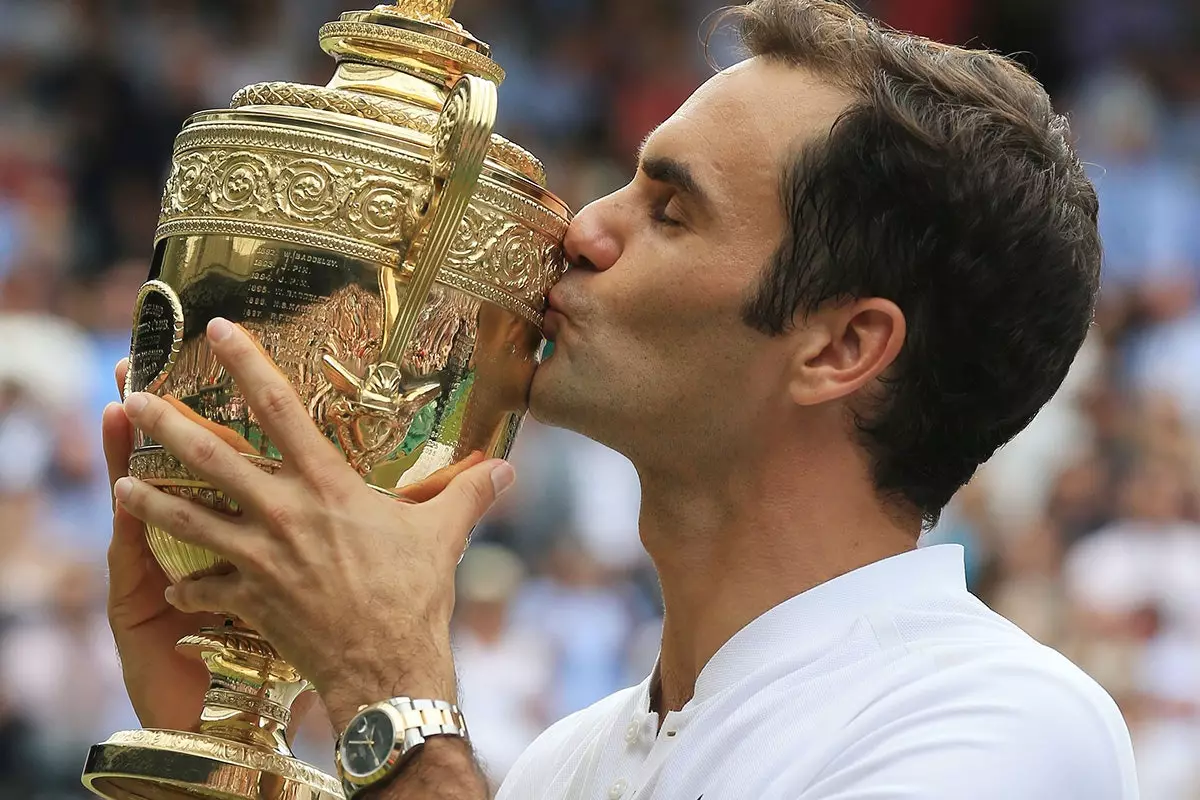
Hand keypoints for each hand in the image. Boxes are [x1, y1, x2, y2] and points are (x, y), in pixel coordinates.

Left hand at [113, 318, 514, 730]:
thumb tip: (509, 469)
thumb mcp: (445, 535)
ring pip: (188, 520)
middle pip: (212, 458)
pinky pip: (206, 589)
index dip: (246, 363)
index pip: (279, 409)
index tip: (218, 330)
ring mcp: (260, 557)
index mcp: (327, 485)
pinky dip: (189, 587)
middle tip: (134, 398)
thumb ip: (471, 494)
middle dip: (167, 424)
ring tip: (121, 486)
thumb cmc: (415, 596)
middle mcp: (283, 512)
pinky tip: (177, 587)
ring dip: (150, 502)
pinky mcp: (250, 599)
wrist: (386, 667)